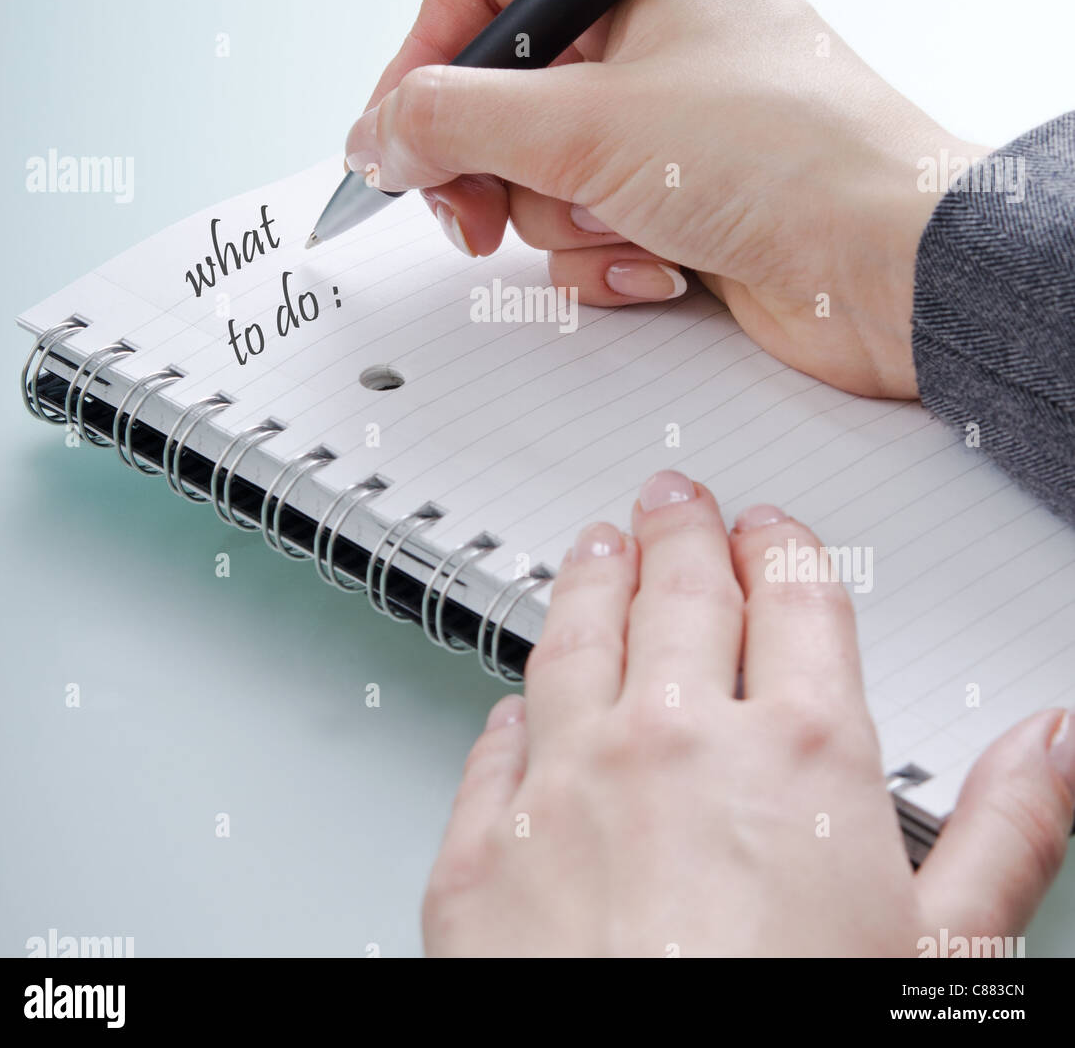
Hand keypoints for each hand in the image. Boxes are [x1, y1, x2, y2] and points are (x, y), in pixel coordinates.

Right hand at [345, 0, 989, 397]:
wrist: (896, 270)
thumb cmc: (792, 160)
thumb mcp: (588, 126)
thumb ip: (455, 121)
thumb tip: (379, 130)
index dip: (423, 53)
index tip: (393, 132)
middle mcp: (651, 35)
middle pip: (498, 88)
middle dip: (487, 164)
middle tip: (472, 214)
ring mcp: (664, 122)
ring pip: (537, 170)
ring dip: (563, 219)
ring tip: (624, 224)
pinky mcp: (677, 200)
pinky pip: (586, 228)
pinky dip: (606, 259)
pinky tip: (660, 267)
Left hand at [422, 472, 1074, 957]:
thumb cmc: (794, 1047)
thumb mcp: (940, 960)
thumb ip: (1002, 833)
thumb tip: (1052, 743)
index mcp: (799, 758)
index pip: (796, 602)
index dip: (785, 549)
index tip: (774, 530)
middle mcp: (672, 745)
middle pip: (678, 593)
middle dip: (681, 534)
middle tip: (674, 501)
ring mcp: (565, 788)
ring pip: (574, 638)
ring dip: (590, 579)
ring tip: (598, 546)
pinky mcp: (477, 853)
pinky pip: (495, 746)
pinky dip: (516, 710)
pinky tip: (523, 701)